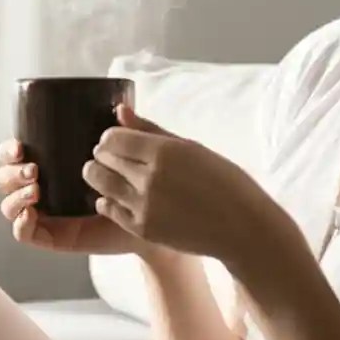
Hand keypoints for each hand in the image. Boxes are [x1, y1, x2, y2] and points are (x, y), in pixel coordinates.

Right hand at [0, 137, 169, 256]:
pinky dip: (21, 226)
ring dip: (15, 197)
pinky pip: (26, 234)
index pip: (14, 153)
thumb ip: (130, 131)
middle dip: (11, 173)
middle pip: (5, 178)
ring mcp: (46, 212)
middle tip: (34, 171)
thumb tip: (121, 108)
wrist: (156, 217)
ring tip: (37, 191)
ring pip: (10, 206)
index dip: (8, 149)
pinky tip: (31, 215)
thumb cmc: (138, 180)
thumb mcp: (134, 152)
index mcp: (50, 160)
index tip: (21, 147)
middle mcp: (42, 184)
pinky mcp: (55, 236)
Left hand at [85, 104, 263, 260]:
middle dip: (104, 155)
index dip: (110, 137)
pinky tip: (118, 196)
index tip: (118, 140)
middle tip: (113, 157)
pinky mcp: (142, 229)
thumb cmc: (224, 181)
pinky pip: (109, 209)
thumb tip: (120, 110)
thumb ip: (151, 129)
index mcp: (164, 152)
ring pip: (100, 183)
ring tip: (110, 174)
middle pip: (103, 158)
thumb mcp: (191, 147)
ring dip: (99, 175)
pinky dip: (107, 200)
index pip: (112, 138)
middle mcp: (149, 177)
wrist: (241, 227)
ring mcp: (143, 205)